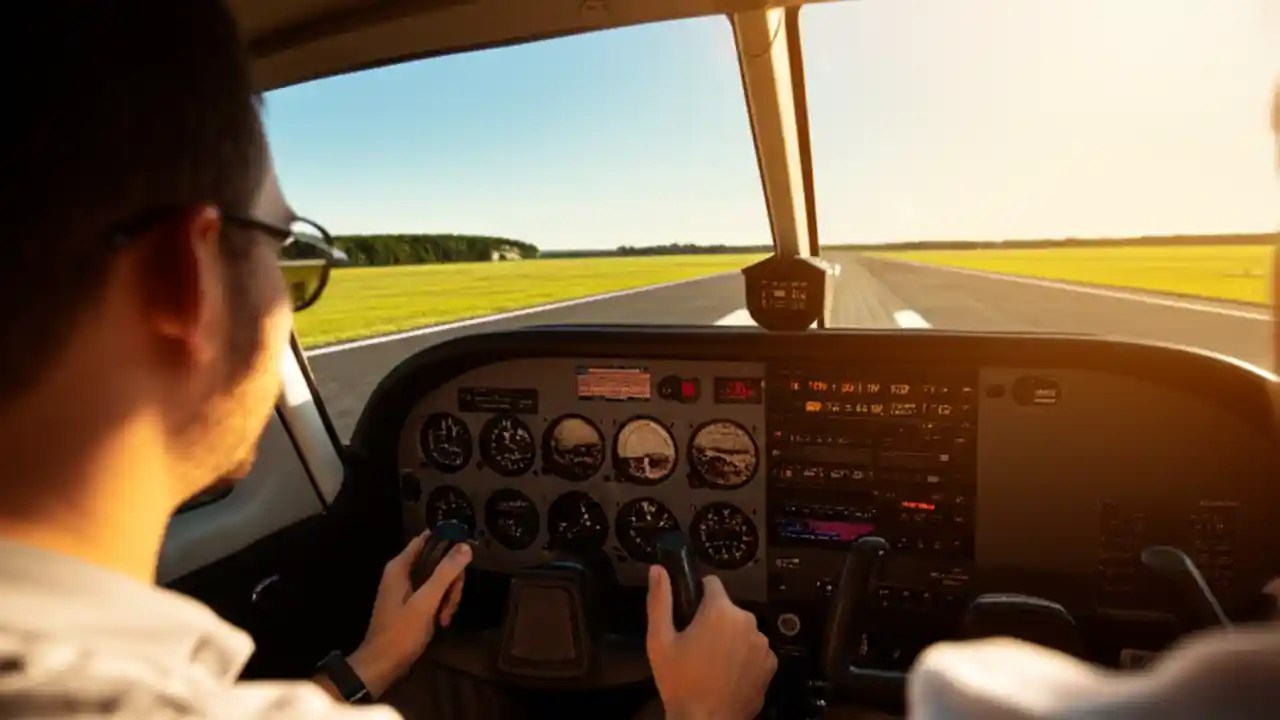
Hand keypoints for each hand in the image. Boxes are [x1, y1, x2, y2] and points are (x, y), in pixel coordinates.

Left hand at [348, 531, 471, 696]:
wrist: (382, 665)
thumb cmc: (401, 632)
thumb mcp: (426, 601)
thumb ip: (445, 573)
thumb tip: (465, 546)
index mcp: (400, 566)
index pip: (426, 539)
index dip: (447, 541)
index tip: (465, 555)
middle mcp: (402, 573)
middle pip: (437, 562)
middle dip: (451, 581)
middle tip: (453, 601)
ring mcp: (407, 589)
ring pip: (438, 580)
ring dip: (448, 597)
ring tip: (446, 617)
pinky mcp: (411, 603)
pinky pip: (433, 594)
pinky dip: (441, 605)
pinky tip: (442, 621)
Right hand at [646, 565, 776, 719]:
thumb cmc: (679, 681)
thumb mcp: (660, 641)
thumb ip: (660, 600)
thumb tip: (658, 569)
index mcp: (720, 610)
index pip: (712, 584)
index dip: (698, 595)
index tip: (689, 615)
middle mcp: (747, 621)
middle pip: (727, 609)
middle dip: (714, 620)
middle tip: (696, 646)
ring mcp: (762, 644)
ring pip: (742, 630)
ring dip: (730, 638)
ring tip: (712, 663)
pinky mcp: (771, 664)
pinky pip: (755, 650)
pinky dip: (744, 657)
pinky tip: (729, 675)